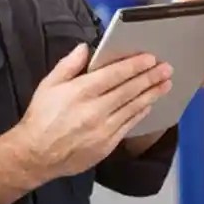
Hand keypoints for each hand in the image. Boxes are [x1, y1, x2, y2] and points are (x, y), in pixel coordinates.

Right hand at [7, 43, 173, 185]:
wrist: (36, 155)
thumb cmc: (41, 117)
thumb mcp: (48, 85)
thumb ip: (68, 65)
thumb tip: (85, 48)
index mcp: (80, 92)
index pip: (114, 74)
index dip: (134, 65)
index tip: (150, 58)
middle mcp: (95, 110)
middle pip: (129, 90)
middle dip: (149, 77)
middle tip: (166, 68)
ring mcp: (103, 129)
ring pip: (133, 107)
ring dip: (151, 94)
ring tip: (165, 84)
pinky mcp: (107, 145)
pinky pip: (129, 125)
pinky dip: (141, 113)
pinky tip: (149, 104)